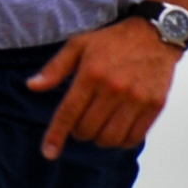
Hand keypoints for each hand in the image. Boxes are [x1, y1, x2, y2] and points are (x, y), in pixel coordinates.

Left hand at [27, 19, 178, 158]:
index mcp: (91, 74)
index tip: (49, 153)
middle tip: (81, 122)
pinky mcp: (154, 105)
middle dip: (79, 132)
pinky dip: (121, 141)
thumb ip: (55, 68)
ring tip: (99, 126)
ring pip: (110, 138)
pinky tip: (117, 129)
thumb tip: (32, 86)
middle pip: (88, 130)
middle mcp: (114, 89)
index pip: (68, 113)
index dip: (56, 136)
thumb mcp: (79, 45)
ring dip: (99, 139)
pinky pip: (133, 138)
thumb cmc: (113, 40)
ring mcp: (136, 99)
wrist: (156, 34)